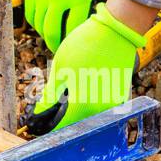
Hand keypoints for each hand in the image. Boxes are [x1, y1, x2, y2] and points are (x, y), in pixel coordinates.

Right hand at [22, 0, 111, 51]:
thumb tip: (114, 17)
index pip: (75, 28)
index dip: (76, 42)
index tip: (79, 48)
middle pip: (53, 32)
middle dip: (57, 46)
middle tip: (62, 52)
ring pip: (39, 25)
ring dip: (45, 36)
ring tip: (53, 40)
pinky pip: (30, 14)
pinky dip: (36, 24)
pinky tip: (44, 26)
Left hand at [28, 3, 147, 132]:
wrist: (116, 31)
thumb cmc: (85, 46)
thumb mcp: (60, 69)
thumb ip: (50, 94)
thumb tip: (40, 110)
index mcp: (82, 105)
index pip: (61, 128)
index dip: (47, 127)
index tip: (39, 123)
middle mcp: (100, 110)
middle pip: (76, 124)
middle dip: (62, 119)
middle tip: (51, 108)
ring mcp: (113, 104)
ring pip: (89, 117)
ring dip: (76, 112)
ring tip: (67, 94)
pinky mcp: (120, 97)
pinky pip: (100, 108)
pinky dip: (89, 103)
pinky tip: (83, 88)